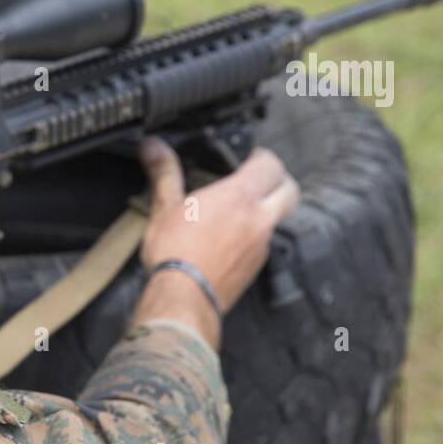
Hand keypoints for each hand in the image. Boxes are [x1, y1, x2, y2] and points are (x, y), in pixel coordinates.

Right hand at [132, 137, 300, 346]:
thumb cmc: (174, 252)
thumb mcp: (164, 207)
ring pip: (276, 219)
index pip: (271, 164)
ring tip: (234, 213)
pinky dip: (252, 237)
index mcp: (239, 196)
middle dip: (278, 182)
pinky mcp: (256, 267)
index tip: (248, 158)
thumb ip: (164, 172)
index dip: (261, 157)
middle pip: (290, 191)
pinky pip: (263, 243)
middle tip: (257, 181)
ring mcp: (261, 245)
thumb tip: (151, 146)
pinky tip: (227, 242)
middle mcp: (258, 219)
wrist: (183, 297)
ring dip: (264, 211)